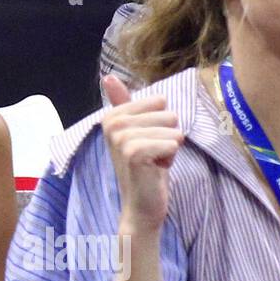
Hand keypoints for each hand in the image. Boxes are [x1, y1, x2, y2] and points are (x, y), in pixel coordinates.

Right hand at [101, 75, 182, 234]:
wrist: (142, 204)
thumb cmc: (145, 167)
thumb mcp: (137, 131)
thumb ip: (124, 103)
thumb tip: (107, 76)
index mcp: (112, 116)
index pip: (160, 102)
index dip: (161, 125)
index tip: (148, 143)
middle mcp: (112, 124)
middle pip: (167, 113)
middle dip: (167, 137)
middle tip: (152, 156)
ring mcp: (121, 138)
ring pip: (171, 128)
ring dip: (169, 148)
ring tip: (154, 162)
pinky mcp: (133, 153)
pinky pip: (171, 143)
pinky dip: (171, 157)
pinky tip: (156, 169)